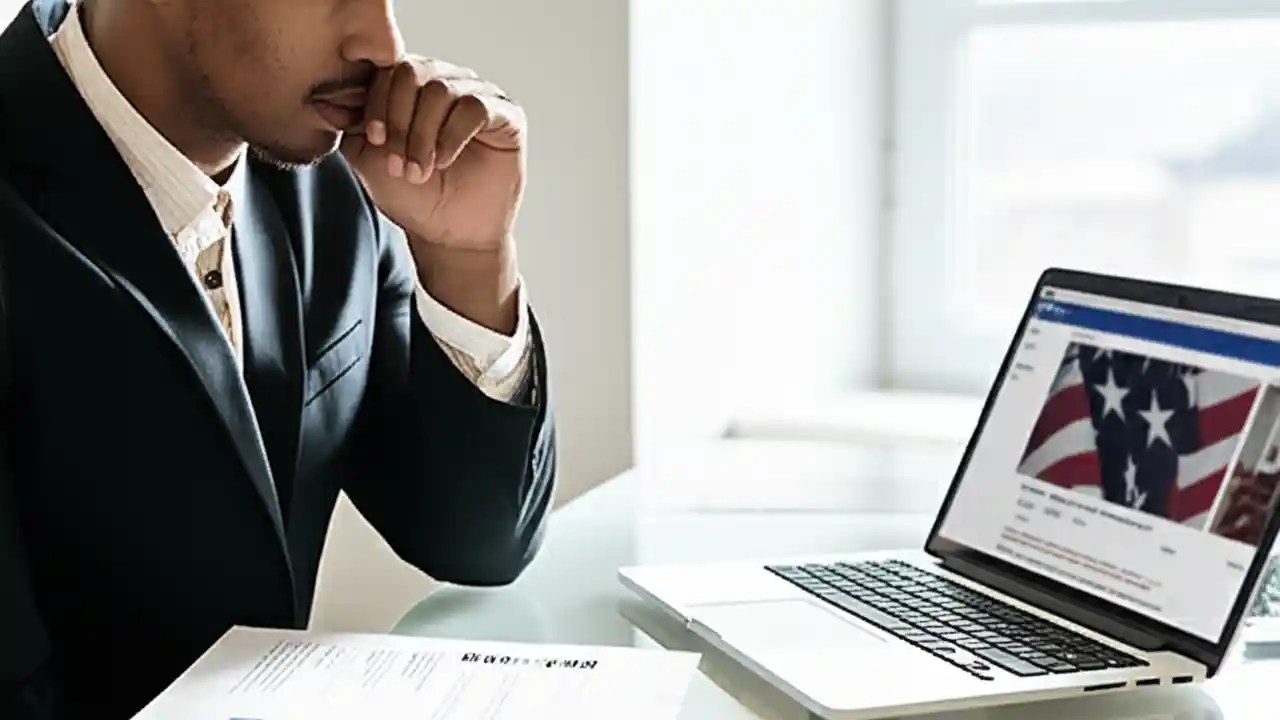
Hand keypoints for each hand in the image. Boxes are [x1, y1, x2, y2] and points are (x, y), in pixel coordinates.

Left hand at [340, 57, 525, 251]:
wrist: (449, 234)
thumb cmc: (413, 196)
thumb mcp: (369, 157)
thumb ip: (350, 125)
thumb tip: (323, 99)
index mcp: (414, 86)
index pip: (389, 69)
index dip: (377, 102)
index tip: (373, 140)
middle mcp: (447, 82)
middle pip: (414, 72)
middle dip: (399, 120)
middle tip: (397, 162)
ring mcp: (479, 95)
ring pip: (442, 90)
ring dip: (423, 135)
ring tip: (419, 170)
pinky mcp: (507, 115)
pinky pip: (475, 107)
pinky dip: (451, 136)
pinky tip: (444, 162)